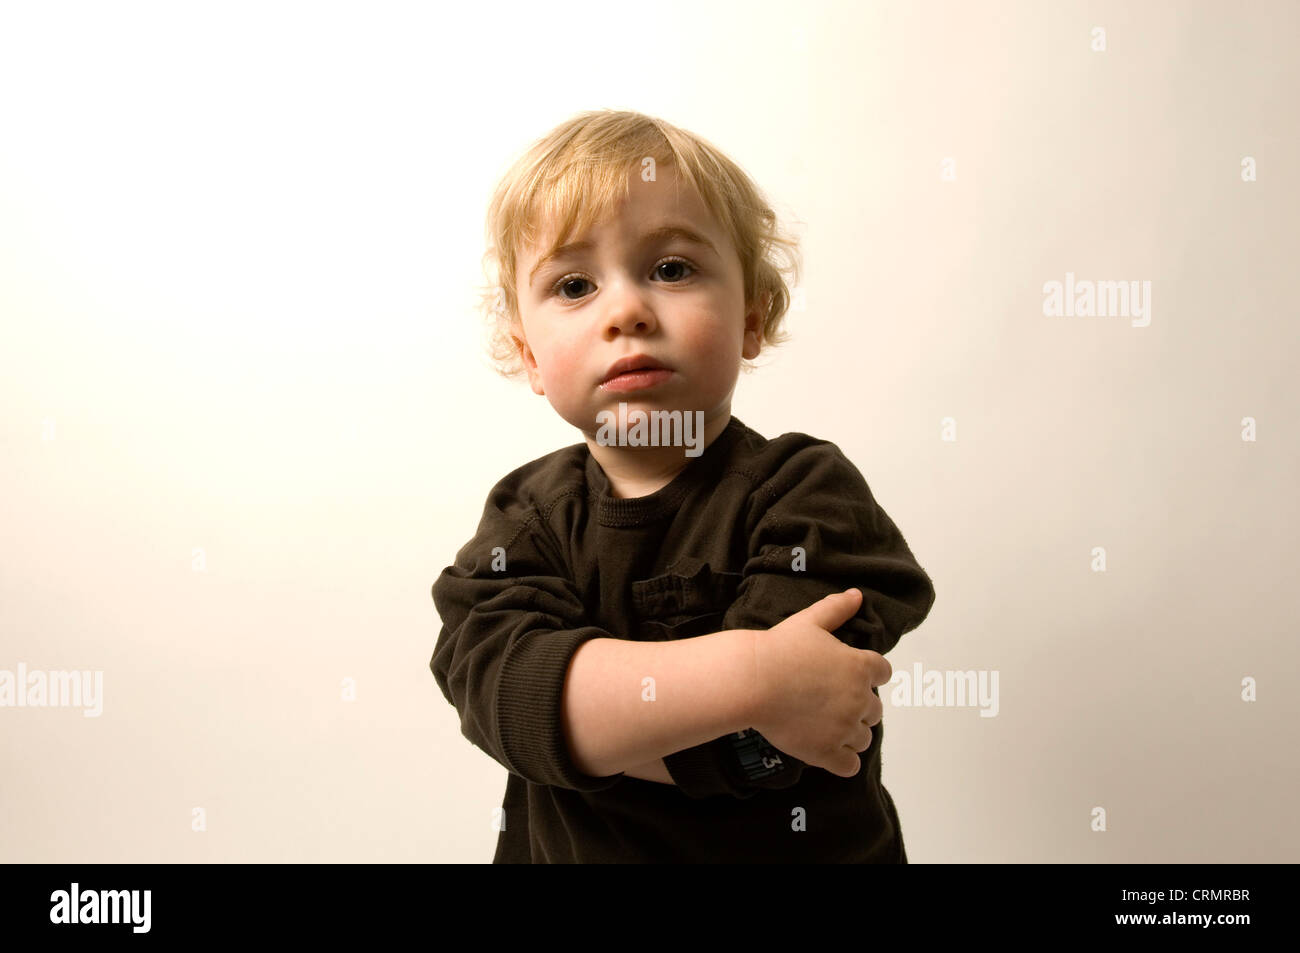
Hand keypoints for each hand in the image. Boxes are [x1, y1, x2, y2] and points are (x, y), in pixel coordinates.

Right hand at [747, 588, 891, 778]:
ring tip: (826, 726)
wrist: (753, 681)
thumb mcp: (809, 621)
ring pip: (864, 738)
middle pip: (875, 710)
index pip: (883, 673)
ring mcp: (845, 729)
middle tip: (831, 702)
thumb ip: (836, 608)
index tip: (849, 676)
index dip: (868, 674)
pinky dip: (843, 760)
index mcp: (860, 667)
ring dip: (851, 733)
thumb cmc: (780, 649)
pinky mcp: (828, 753)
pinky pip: (850, 765)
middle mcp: (859, 700)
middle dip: (858, 706)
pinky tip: (828, 751)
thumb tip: (857, 595)